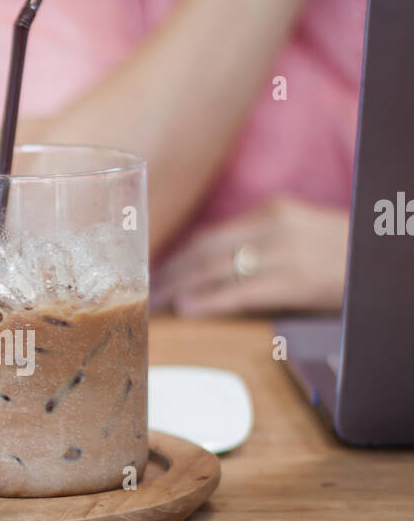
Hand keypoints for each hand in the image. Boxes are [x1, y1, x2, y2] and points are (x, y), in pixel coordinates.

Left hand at [153, 195, 348, 315]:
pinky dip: (210, 300)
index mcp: (272, 212)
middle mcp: (273, 226)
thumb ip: (262, 243)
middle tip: (138, 288)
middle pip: (206, 249)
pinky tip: (186, 308)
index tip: (152, 268)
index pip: (211, 234)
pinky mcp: (295, 280)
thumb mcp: (301, 234)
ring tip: (152, 302)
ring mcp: (284, 252)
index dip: (177, 254)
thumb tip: (215, 269)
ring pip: (216, 269)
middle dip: (170, 271)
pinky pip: (242, 291)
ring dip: (179, 287)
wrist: (381, 259)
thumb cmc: (341, 253)